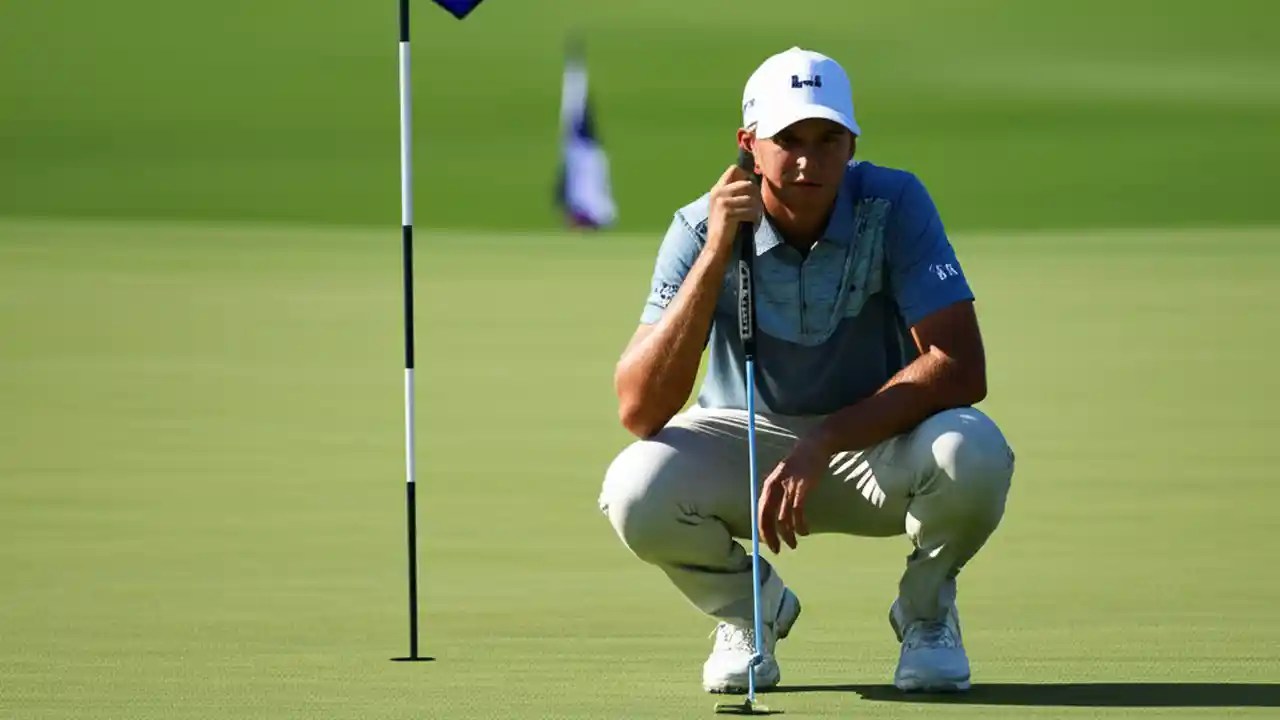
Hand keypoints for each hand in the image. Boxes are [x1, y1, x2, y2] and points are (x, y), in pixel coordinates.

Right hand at [705, 164, 761, 255]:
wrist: (716, 246)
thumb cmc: (725, 228)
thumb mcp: (726, 206)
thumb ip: (734, 193)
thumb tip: (753, 182)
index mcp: (717, 189)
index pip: (734, 169)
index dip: (747, 177)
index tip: (751, 191)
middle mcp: (718, 192)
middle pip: (748, 183)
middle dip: (756, 196)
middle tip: (757, 208)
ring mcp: (722, 202)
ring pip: (752, 198)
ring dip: (758, 209)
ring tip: (755, 217)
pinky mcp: (728, 213)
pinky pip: (750, 211)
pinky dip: (755, 218)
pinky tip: (752, 223)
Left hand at [758, 435, 831, 553]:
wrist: (814, 446)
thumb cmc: (799, 464)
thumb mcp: (782, 477)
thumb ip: (777, 493)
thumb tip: (772, 517)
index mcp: (769, 485)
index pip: (761, 512)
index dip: (763, 530)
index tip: (767, 543)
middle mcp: (775, 487)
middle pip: (768, 517)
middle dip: (771, 537)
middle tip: (776, 550)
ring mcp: (789, 487)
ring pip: (784, 518)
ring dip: (788, 535)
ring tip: (793, 544)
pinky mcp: (802, 488)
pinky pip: (798, 512)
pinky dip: (801, 525)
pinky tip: (804, 531)